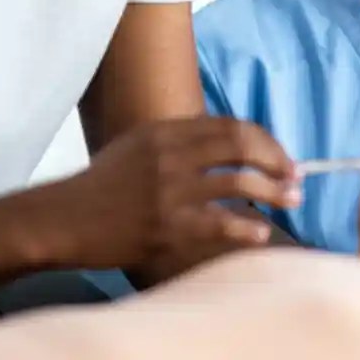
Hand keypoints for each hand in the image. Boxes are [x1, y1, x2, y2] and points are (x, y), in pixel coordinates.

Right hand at [49, 116, 299, 282]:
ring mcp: (170, 191)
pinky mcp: (167, 226)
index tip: (283, 156)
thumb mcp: (139, 145)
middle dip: (277, 160)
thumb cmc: (103, 185)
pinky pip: (219, 225)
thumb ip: (180, 141)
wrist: (64, 219)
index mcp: (167, 131)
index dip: (266, 141)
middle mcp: (171, 155)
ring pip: (238, 184)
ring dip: (273, 191)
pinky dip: (246, 229)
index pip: (231, 126)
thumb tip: (230, 144)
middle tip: (296, 176)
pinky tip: (260, 233)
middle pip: (241, 146)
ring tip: (292, 200)